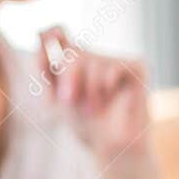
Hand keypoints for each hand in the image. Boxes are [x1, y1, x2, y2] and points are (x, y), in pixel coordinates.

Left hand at [39, 27, 172, 178]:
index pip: (59, 35)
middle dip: (68, 75)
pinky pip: (115, 66)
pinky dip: (107, 83)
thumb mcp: (55, 96)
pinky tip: (110, 96)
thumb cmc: (85, 124)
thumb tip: (41, 32)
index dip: (51, 33)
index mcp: (77, 62)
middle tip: (68, 100)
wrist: (112, 147)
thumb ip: (44, 66)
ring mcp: (118, 61)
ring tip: (94, 109)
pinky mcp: (138, 68)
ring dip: (90, 89)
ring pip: (94, 61)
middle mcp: (97, 57)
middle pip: (75, 50)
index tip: (47, 35)